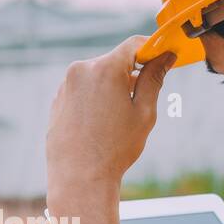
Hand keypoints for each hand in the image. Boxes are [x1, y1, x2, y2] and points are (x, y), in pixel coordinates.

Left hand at [46, 36, 175, 205]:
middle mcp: (81, 70)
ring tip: (118, 120)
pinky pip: (83, 91)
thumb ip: (154, 79)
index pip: (134, 44)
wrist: (79, 178)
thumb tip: (165, 57)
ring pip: (98, 76)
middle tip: (142, 100)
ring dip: (113, 88)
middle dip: (131, 74)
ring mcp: (66, 85)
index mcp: (105, 69)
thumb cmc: (114, 148)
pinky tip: (100, 126)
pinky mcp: (58, 100)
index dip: (153, 49)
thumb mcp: (143, 112)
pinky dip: (96, 99)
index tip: (164, 58)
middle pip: (115, 61)